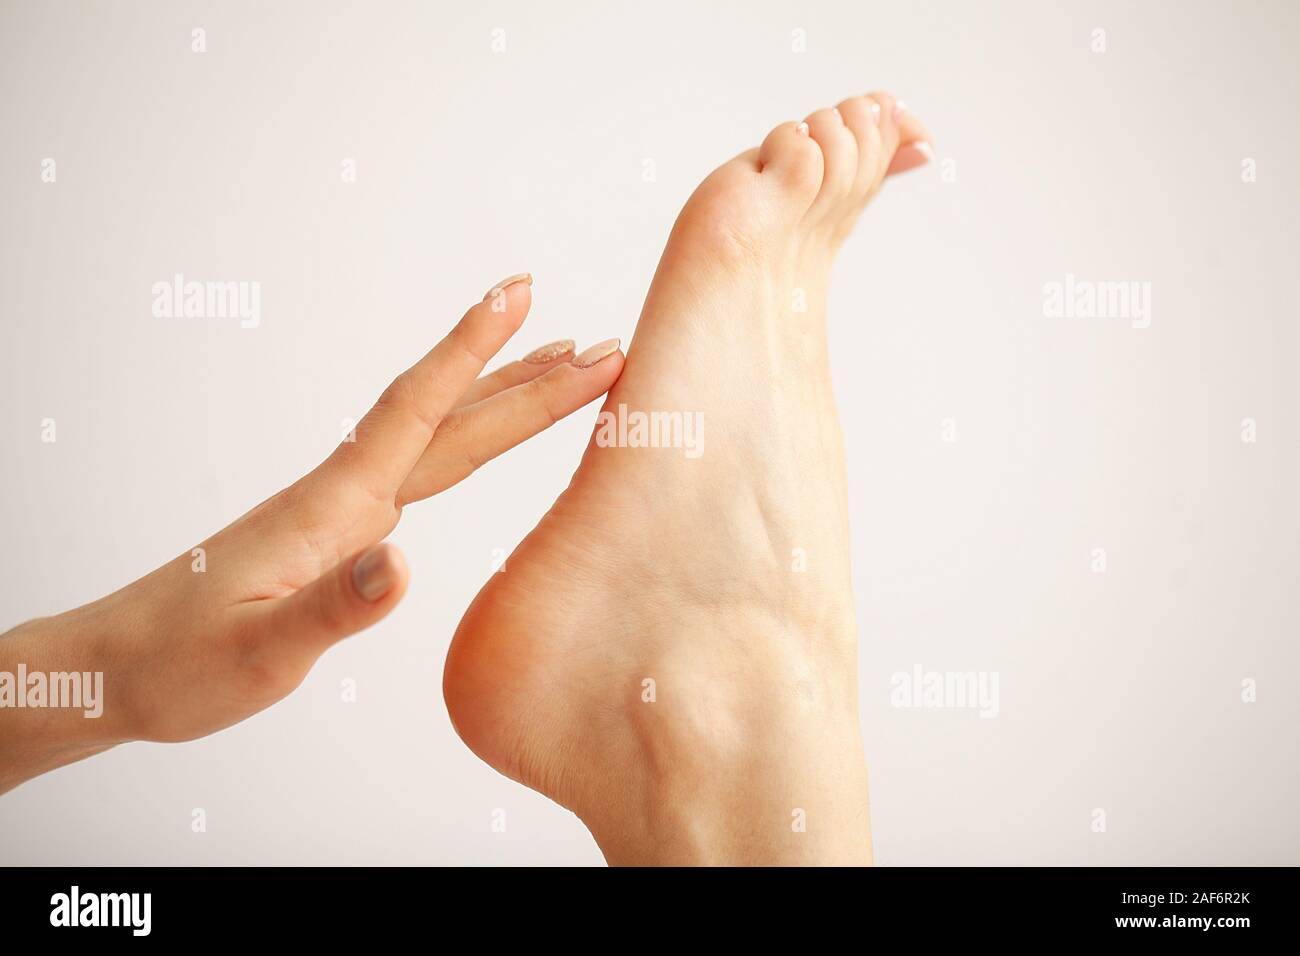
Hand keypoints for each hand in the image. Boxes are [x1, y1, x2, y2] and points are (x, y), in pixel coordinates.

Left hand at [0, 273, 623, 793]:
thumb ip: (330, 607)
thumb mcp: (257, 650)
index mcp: (333, 506)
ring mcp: (347, 507)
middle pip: (453, 418)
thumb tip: (402, 563)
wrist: (122, 666)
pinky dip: (471, 438)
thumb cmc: (181, 662)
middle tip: (604, 347)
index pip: (416, 411)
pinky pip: (428, 467)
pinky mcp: (346, 529)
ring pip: (445, 437)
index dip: (471, 351)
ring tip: (567, 367)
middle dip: (529, 378)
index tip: (518, 292)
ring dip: (508, 399)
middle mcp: (347, 492)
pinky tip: (486, 434)